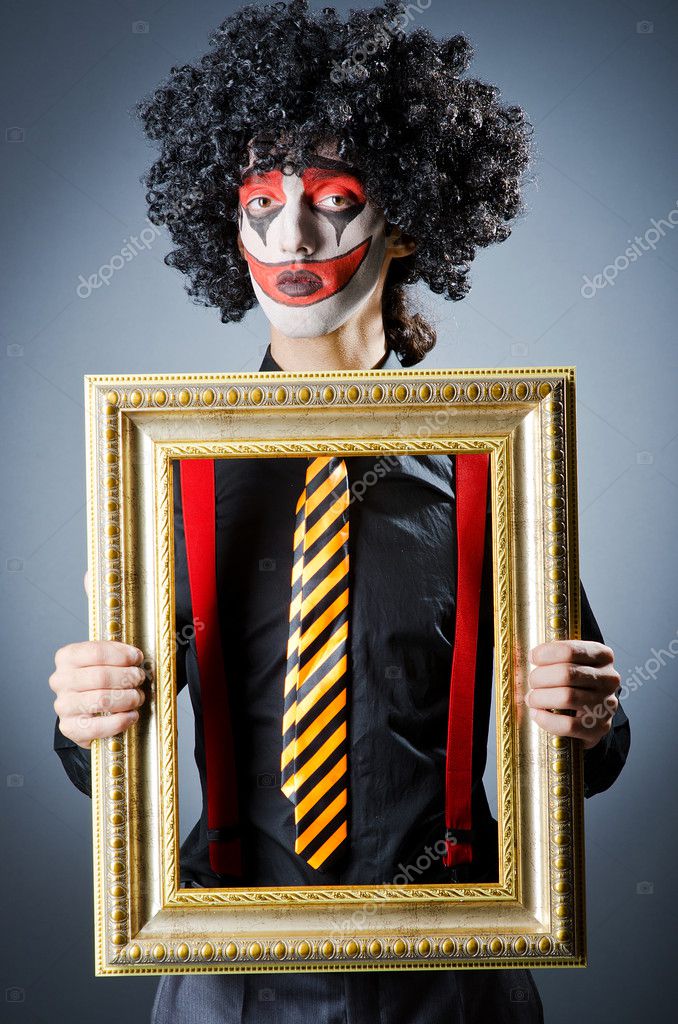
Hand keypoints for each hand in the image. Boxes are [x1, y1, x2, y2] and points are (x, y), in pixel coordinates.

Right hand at [48, 569, 146, 748]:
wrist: (100, 707)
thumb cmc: (111, 671)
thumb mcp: (111, 640)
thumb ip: (103, 609)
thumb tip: (92, 573)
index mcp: (68, 655)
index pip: (94, 651)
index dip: (122, 655)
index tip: (140, 657)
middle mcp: (60, 680)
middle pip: (98, 678)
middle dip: (128, 678)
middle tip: (142, 679)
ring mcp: (63, 706)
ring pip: (98, 702)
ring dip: (126, 699)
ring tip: (139, 697)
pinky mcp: (72, 729)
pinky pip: (95, 728)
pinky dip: (118, 722)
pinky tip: (132, 716)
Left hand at [525, 640, 620, 749]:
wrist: (593, 713)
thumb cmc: (577, 683)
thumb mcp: (573, 662)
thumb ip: (557, 657)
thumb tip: (532, 657)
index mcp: (602, 656)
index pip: (570, 650)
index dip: (545, 654)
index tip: (532, 657)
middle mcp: (608, 679)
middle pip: (566, 674)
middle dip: (540, 677)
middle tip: (531, 681)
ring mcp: (606, 704)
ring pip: (566, 697)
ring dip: (541, 698)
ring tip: (532, 698)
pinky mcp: (599, 727)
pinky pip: (568, 725)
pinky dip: (546, 720)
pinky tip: (537, 714)